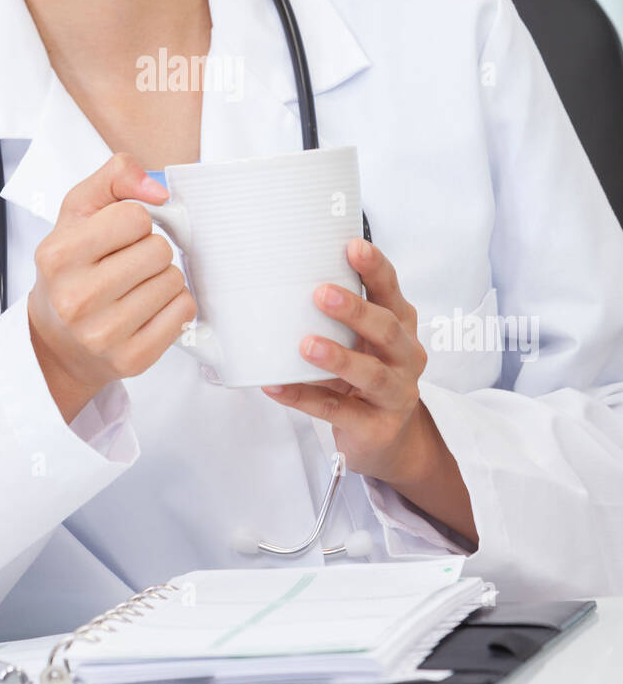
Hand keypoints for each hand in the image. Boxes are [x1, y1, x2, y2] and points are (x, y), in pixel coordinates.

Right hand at [27, 152, 196, 422]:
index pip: (134, 217)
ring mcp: (103, 334)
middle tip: (128, 264)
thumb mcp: (77, 213)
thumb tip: (159, 190)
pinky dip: (174, 305)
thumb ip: (114, 178)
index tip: (118, 237)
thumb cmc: (72, 269)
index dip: (134, 221)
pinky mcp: (132, 359)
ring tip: (136, 287)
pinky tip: (149, 308)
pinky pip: (184, 312)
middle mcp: (76, 298)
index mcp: (58, 256)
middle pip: (159, 250)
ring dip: (163, 278)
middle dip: (151, 250)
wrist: (58, 340)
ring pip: (174, 281)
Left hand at [262, 238, 432, 484]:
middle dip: (356, 310)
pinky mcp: (376, 427)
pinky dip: (304, 398)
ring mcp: (395, 394)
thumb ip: (339, 314)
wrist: (385, 436)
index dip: (375, 268)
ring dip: (338, 357)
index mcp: (401, 325)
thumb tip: (284, 278)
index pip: (391, 291)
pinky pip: (338, 411)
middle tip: (321, 293)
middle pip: (387, 329)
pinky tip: (277, 386)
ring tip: (307, 344)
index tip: (353, 246)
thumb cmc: (367, 371)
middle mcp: (406, 356)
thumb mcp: (363, 339)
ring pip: (371, 373)